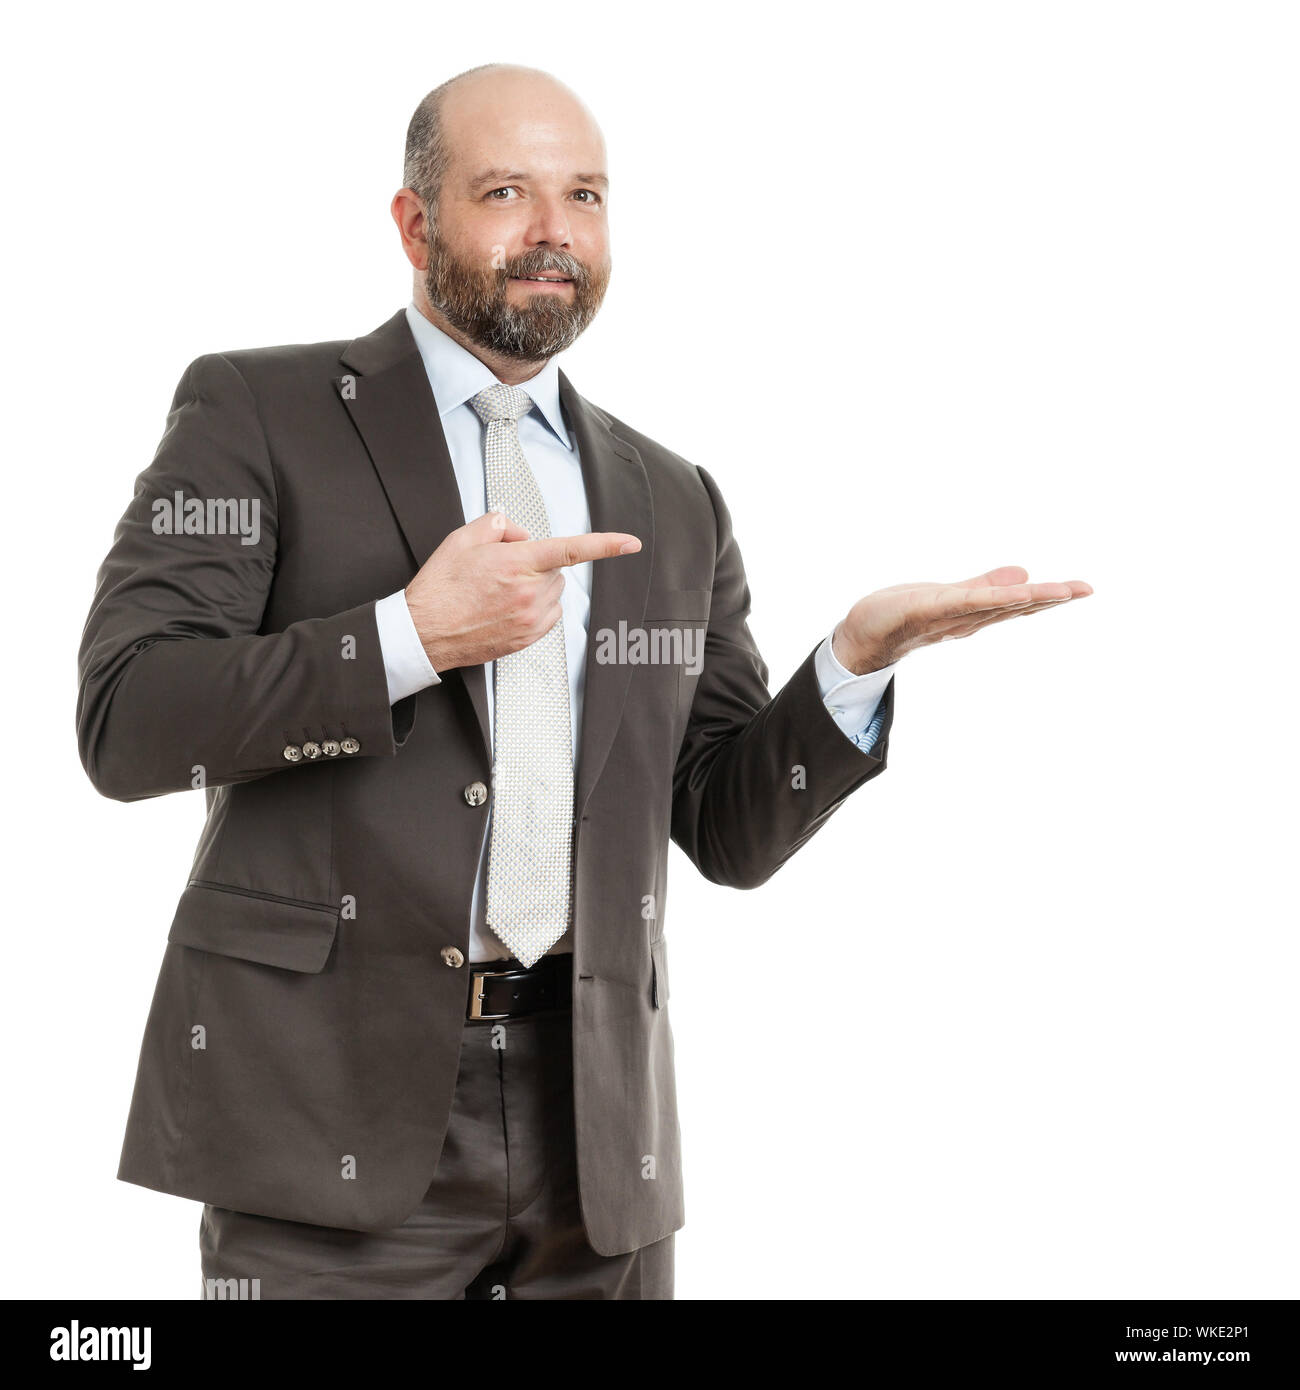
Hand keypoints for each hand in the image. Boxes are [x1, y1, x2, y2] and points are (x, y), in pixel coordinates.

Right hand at [404, 510, 640, 672]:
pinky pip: (547, 614)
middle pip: (554, 568)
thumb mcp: (461, 539)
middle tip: (499, 566)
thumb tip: (516, 531)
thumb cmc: (440, 588)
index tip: (631, 543)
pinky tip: (504, 607)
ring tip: (497, 590)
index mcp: (517, 564)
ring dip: (535, 585)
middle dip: (534, 561)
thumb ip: (496, 524)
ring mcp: (531, 620)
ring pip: (552, 592)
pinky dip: (534, 606)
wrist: (424, 632)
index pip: (571, 550)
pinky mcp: (527, 638)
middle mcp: (530, 594)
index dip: (606, 545)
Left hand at [833, 565, 1092, 673]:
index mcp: (974, 613)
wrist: (862, 635)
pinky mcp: (931, 609)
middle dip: (1051, 599)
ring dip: (1029, 599)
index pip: (1018, 604)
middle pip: (1015, 607)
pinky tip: (1016, 590)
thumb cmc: (903, 616)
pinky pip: (968, 602)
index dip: (1051, 597)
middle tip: (1086, 589)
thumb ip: (987, 586)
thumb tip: (1024, 575)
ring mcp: (951, 616)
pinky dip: (993, 597)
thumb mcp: (952, 595)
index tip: (1084, 589)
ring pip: (997, 606)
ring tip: (1061, 590)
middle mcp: (968, 619)